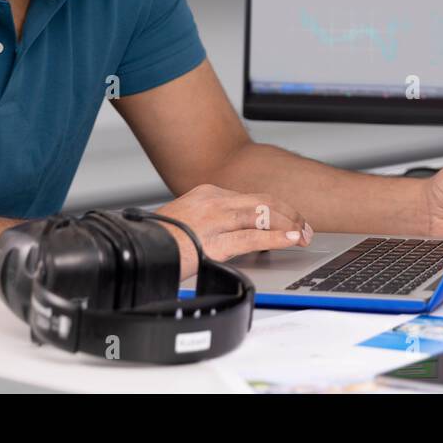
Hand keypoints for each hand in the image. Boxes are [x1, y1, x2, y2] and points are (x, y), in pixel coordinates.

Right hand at [154, 184, 313, 279]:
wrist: (137, 249)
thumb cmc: (159, 241)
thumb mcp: (188, 222)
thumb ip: (215, 223)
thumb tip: (242, 235)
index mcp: (207, 193)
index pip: (253, 197)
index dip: (279, 208)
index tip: (293, 219)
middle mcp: (212, 200)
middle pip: (263, 202)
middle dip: (289, 214)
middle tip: (306, 228)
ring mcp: (213, 219)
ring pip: (262, 215)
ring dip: (289, 225)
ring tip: (304, 235)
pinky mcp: (212, 241)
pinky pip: (252, 237)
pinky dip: (277, 237)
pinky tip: (290, 240)